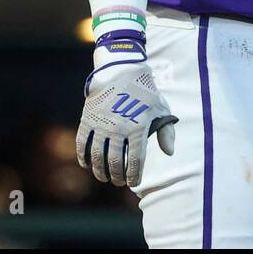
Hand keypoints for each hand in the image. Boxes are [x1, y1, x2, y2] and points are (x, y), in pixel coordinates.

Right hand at [77, 60, 176, 186]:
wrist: (121, 70)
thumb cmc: (144, 91)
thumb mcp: (160, 108)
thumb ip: (166, 131)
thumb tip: (170, 153)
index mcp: (138, 129)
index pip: (135, 161)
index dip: (134, 175)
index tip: (134, 183)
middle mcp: (118, 130)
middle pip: (115, 162)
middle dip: (117, 176)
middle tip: (119, 182)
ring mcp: (101, 125)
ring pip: (97, 156)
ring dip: (100, 171)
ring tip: (104, 178)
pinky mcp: (88, 119)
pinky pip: (82, 143)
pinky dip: (83, 157)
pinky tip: (86, 165)